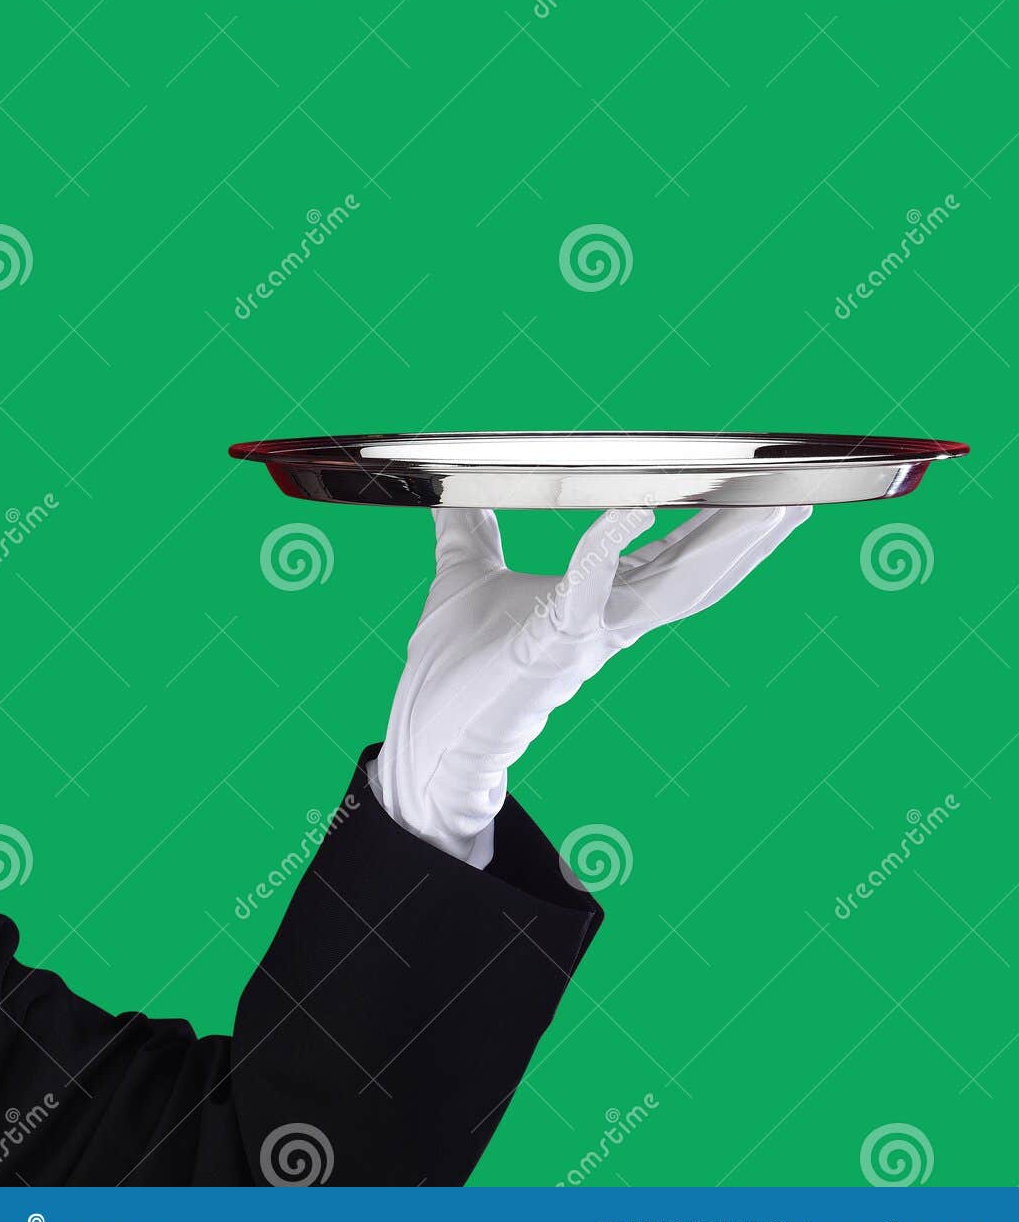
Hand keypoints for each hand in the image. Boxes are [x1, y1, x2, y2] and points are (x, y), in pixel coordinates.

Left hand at [373, 504, 811, 867]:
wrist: (424, 731)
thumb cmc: (451, 665)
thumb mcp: (466, 577)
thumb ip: (473, 534)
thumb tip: (457, 495)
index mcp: (597, 604)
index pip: (669, 558)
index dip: (712, 526)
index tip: (748, 490)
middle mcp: (606, 623)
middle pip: (692, 573)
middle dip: (746, 535)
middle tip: (796, 496)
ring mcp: (588, 637)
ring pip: (671, 585)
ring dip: (721, 545)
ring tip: (766, 509)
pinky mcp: (555, 644)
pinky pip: (588, 588)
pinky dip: (608, 545)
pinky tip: (630, 508)